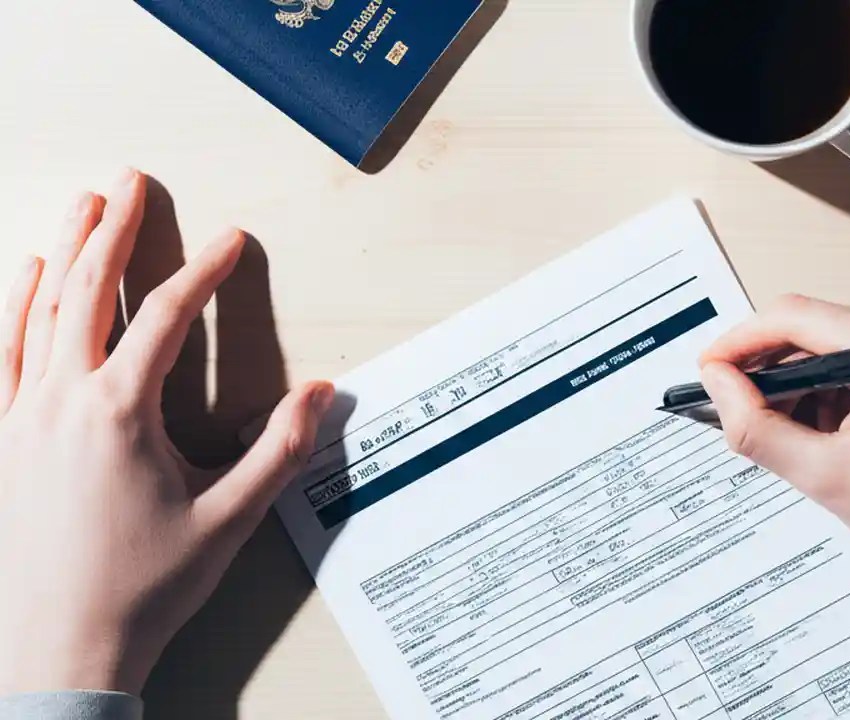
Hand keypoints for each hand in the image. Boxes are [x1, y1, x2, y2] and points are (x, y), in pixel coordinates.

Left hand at [0, 170, 332, 694]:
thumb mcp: (229, 521)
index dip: (204, 270)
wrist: (59, 646)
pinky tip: (26, 276)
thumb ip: (279, 451)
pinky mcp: (0, 437)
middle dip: (116, 228)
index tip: (229, 240)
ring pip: (39, 309)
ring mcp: (21, 415)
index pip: (168, 316)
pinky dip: (14, 305)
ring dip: (66, 249)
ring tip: (84, 204)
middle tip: (133, 182)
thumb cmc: (143, 587)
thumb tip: (321, 394)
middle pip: (90, 289)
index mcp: (121, 413)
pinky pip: (0, 351)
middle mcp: (62, 400)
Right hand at [699, 295, 849, 628]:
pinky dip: (836, 393)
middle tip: (741, 420)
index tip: (707, 374)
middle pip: (814, 327)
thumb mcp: (827, 478)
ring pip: (835, 345)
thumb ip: (757, 427)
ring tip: (799, 444)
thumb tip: (716, 385)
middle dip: (771, 373)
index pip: (794, 317)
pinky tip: (833, 437)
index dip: (739, 343)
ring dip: (804, 387)